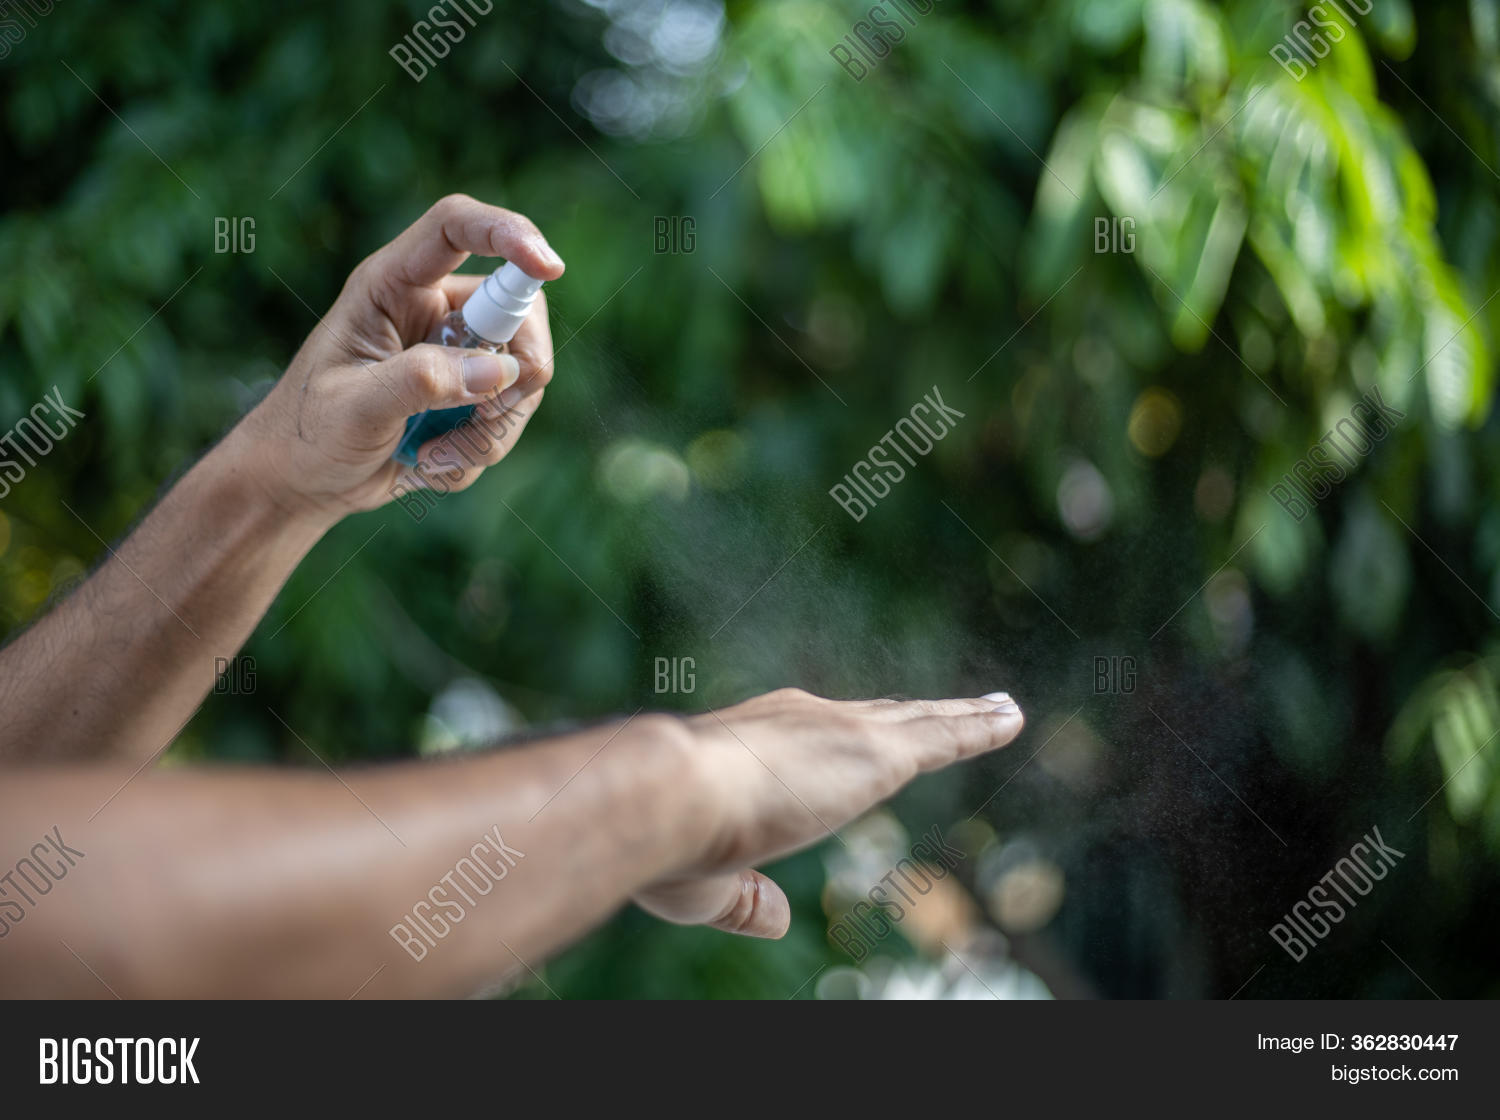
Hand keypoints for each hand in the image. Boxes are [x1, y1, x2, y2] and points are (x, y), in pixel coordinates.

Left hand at [242, 194, 564, 517]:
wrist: (303, 481)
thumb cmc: (308, 433)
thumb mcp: (354, 408)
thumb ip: (421, 381)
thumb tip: (498, 371)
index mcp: (392, 286)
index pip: (455, 228)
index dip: (507, 233)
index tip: (548, 266)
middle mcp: (431, 309)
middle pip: (518, 311)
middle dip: (518, 375)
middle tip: (485, 418)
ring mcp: (457, 352)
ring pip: (523, 376)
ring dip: (490, 430)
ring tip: (430, 456)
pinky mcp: (470, 394)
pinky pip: (510, 417)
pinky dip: (479, 451)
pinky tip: (429, 463)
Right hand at [634, 688, 1022, 938]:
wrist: (666, 795)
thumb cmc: (667, 841)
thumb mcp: (712, 882)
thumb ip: (751, 899)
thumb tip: (778, 917)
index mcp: (756, 742)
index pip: (820, 738)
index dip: (855, 737)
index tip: (881, 732)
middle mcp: (800, 720)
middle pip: (878, 716)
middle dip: (917, 714)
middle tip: (962, 706)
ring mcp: (838, 730)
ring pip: (917, 720)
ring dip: (962, 715)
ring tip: (1004, 710)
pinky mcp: (872, 751)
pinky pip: (941, 736)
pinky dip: (977, 727)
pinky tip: (1010, 720)